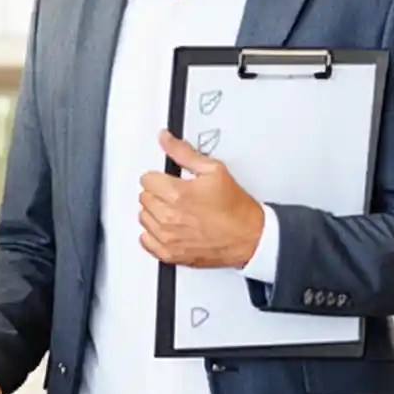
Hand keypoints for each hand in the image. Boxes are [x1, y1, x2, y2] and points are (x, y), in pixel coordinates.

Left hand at [138, 130, 264, 267]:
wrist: (249, 237)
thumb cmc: (235, 208)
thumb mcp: (213, 170)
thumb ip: (183, 152)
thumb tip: (165, 139)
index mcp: (176, 194)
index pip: (146, 179)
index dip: (159, 177)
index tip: (169, 180)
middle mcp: (169, 217)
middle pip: (144, 198)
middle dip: (158, 193)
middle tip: (177, 195)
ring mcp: (168, 237)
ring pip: (144, 218)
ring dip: (156, 213)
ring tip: (176, 210)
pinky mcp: (171, 254)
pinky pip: (147, 241)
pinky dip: (154, 234)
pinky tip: (170, 228)